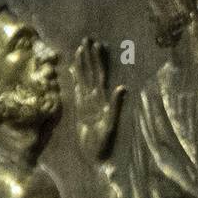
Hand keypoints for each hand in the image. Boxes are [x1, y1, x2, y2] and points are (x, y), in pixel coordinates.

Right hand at [73, 38, 125, 161]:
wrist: (96, 158)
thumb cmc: (104, 145)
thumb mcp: (111, 124)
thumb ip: (117, 106)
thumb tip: (123, 88)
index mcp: (103, 101)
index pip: (100, 76)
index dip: (98, 60)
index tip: (97, 45)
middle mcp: (96, 100)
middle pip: (92, 73)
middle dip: (90, 57)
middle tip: (87, 39)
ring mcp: (88, 104)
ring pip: (84, 79)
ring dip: (83, 65)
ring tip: (80, 49)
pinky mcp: (81, 111)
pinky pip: (78, 91)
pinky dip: (76, 80)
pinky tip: (74, 69)